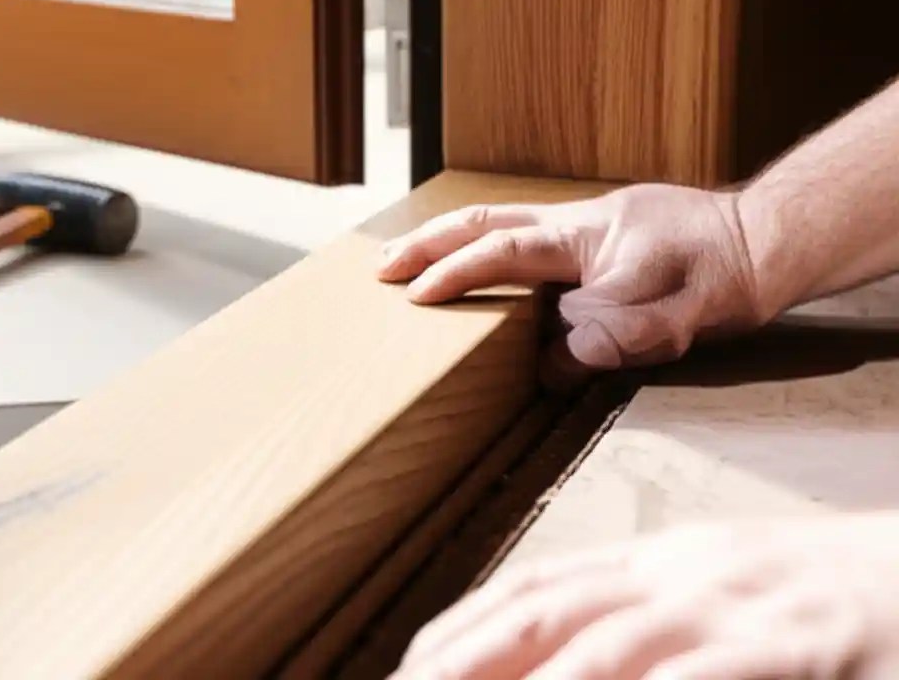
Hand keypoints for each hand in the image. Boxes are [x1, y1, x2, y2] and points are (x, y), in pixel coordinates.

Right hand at [377, 184, 767, 387]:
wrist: (763, 242)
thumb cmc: (721, 280)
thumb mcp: (674, 322)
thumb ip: (611, 340)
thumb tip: (549, 366)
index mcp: (584, 238)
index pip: (501, 250)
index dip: (452, 272)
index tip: (410, 297)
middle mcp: (574, 223)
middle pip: (483, 220)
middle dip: (427, 243)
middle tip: (380, 267)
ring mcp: (583, 224)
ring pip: (499, 219)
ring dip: (449, 239)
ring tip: (407, 260)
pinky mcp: (593, 233)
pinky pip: (523, 231)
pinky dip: (483, 242)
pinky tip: (474, 262)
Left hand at [391, 513, 898, 678]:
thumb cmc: (822, 598)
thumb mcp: (721, 596)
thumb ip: (642, 622)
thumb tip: (557, 662)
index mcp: (663, 562)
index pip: (536, 584)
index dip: (463, 625)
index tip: (408, 665)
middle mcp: (682, 575)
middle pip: (546, 607)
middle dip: (463, 655)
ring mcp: (735, 610)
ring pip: (606, 646)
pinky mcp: (793, 649)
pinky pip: (698, 678)